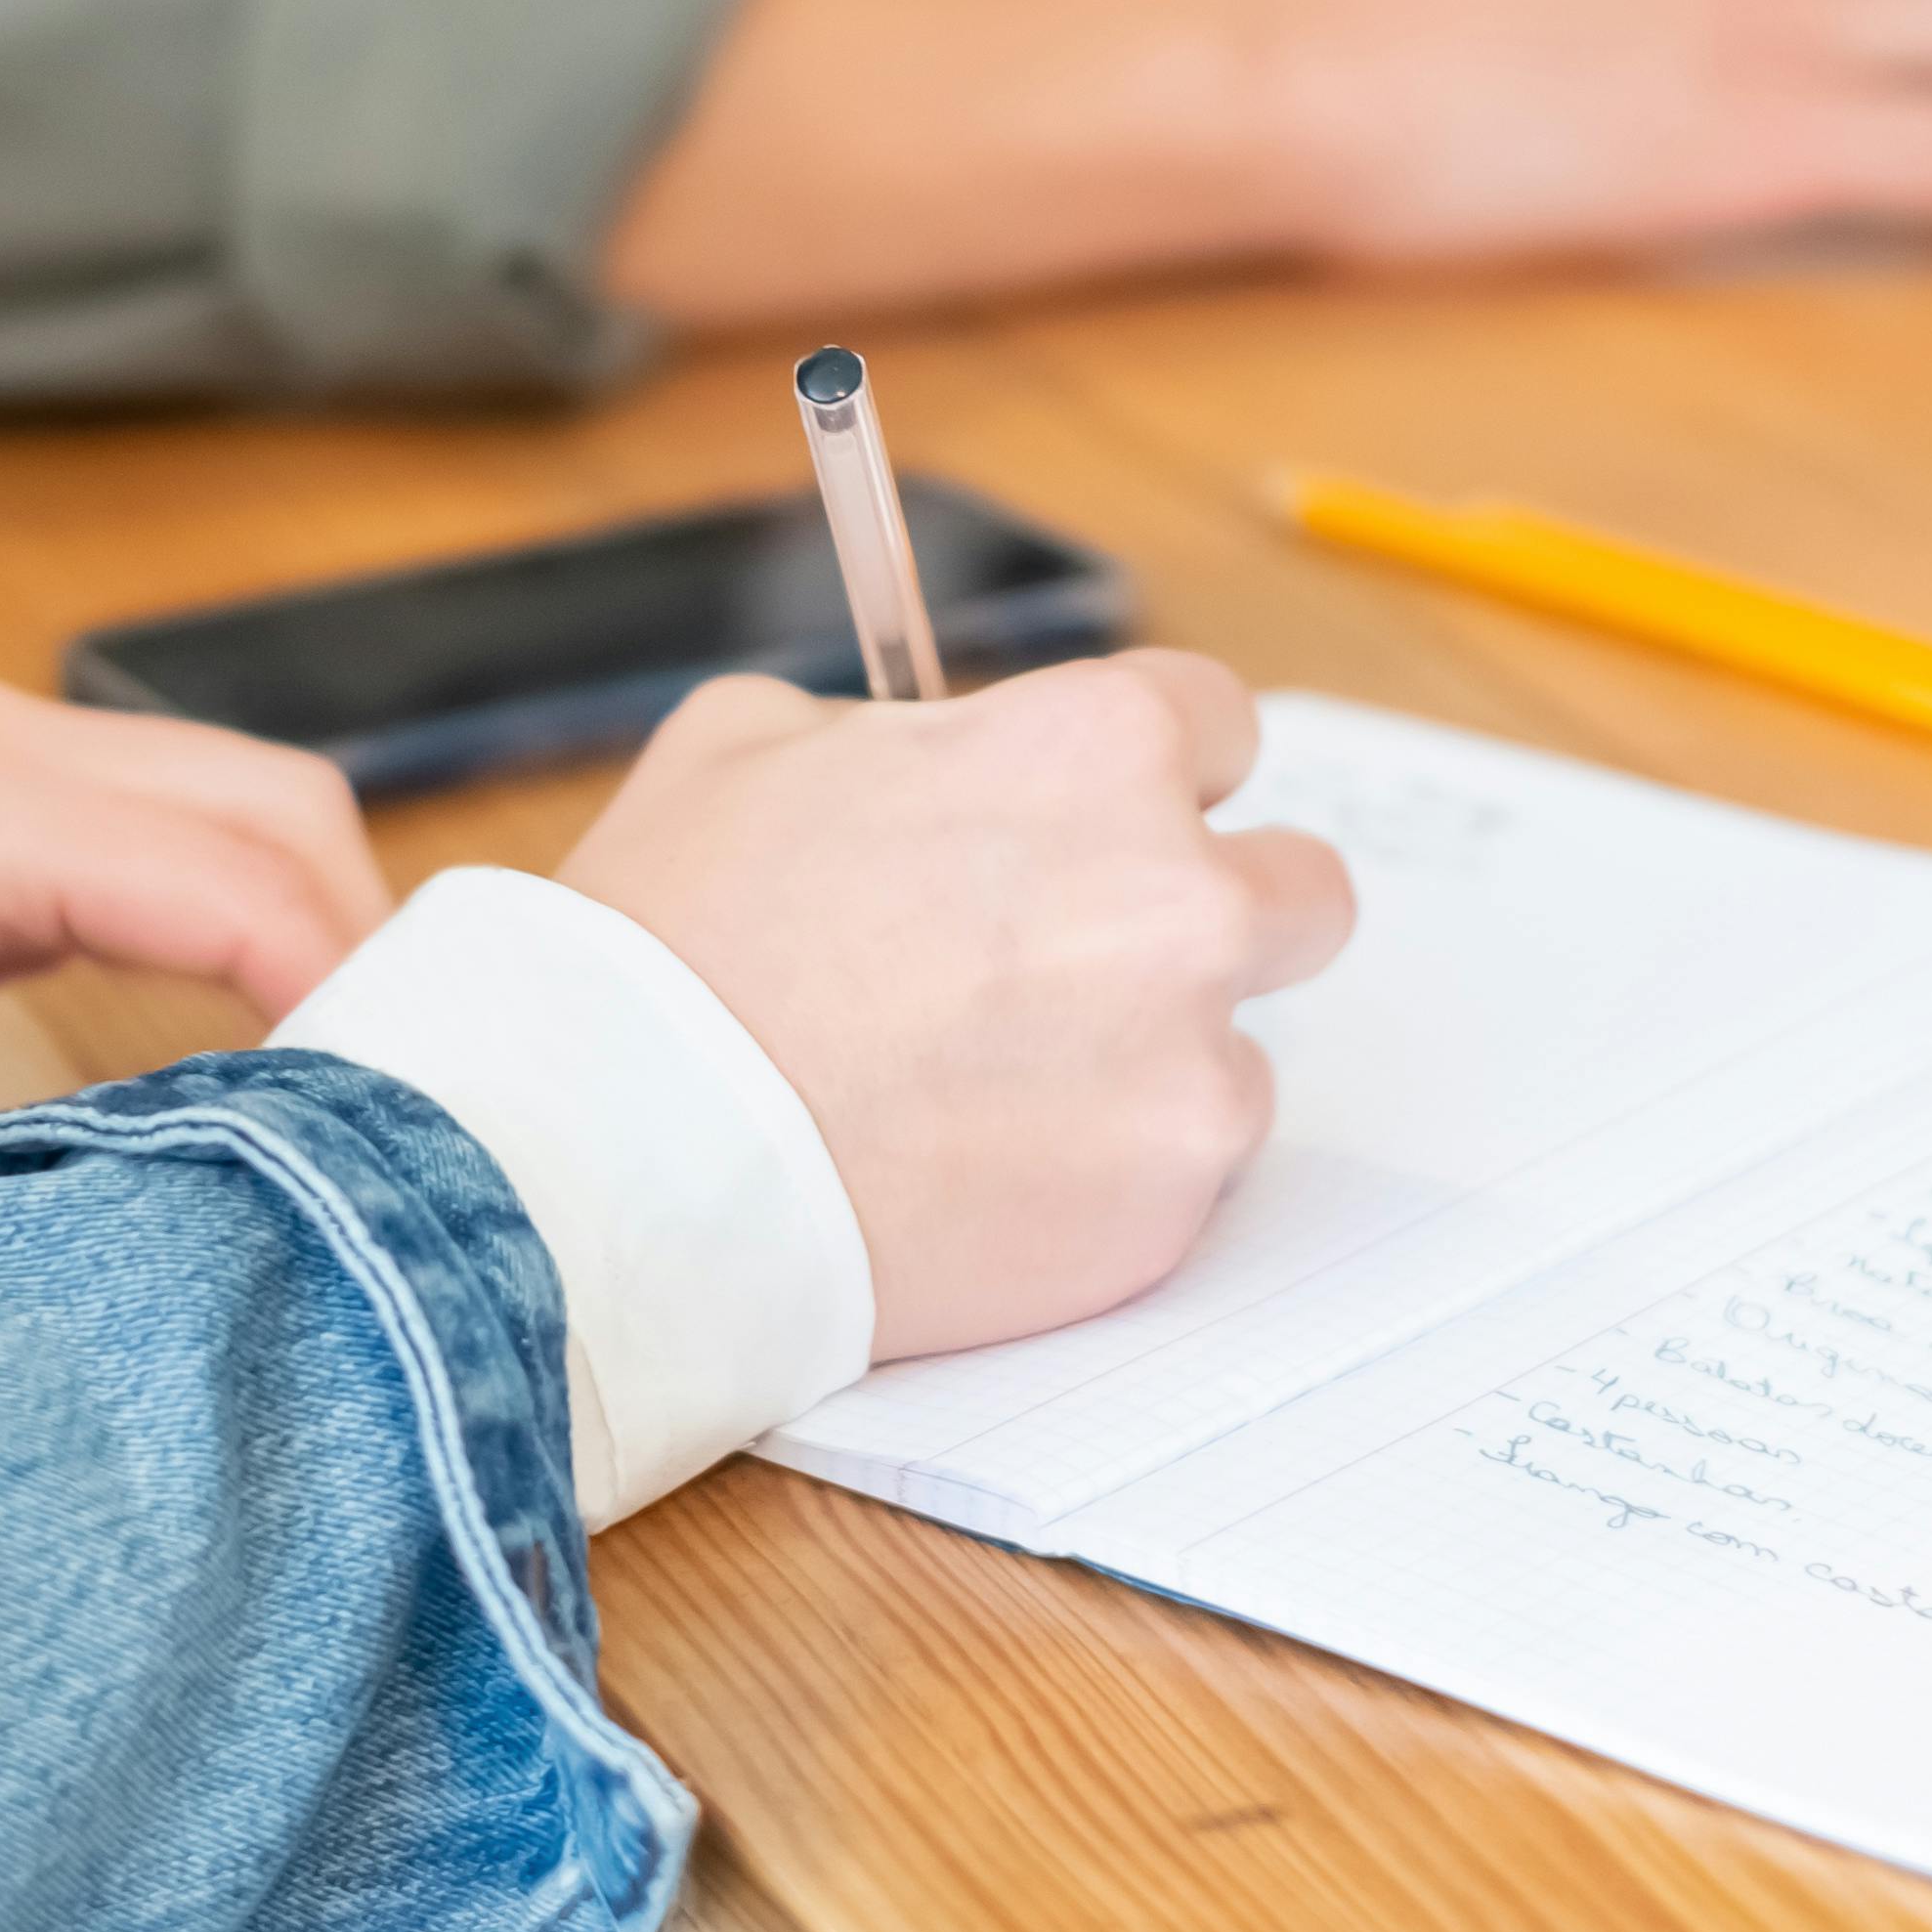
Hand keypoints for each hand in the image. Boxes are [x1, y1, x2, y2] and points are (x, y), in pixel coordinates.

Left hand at [0, 666, 388, 1325]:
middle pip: (271, 799)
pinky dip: (238, 904)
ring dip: (307, 920)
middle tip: (403, 1100)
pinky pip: (170, 810)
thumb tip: (292, 1205)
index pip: (237, 879)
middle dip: (360, 945)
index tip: (409, 1123)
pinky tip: (263, 1022)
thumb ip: (94, 1194)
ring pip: (241, 794)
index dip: (350, 1000)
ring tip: (342, 1072)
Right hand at [554, 653, 1354, 1356]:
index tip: (1103, 824)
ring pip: (1236, 1050)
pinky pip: (1179, 1179)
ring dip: (1150, 1065)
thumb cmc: (674, 946)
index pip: (1222, 725)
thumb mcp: (746, 744)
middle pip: (1298, 891)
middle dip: (1212, 917)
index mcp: (1098, 748)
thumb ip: (890, 730)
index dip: (1148, 777)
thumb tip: (927, 748)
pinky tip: (980, 1177)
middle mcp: (1181, 896)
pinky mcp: (1170, 1206)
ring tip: (992, 1096)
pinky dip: (1103, 1180)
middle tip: (1091, 967)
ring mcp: (1188, 1061)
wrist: (634, 1158)